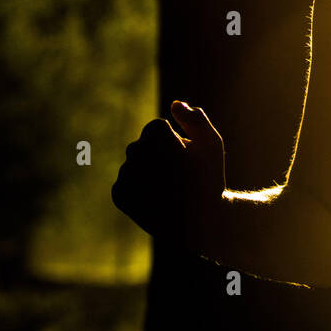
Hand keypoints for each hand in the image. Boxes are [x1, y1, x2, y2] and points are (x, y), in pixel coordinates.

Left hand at [112, 100, 225, 239]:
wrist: (199, 226)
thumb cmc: (208, 181)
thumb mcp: (211, 144)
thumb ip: (195, 119)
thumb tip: (174, 105)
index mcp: (158, 136)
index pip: (157, 127)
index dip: (175, 142)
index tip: (186, 158)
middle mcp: (136, 152)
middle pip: (142, 145)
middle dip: (159, 156)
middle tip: (179, 176)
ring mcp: (126, 174)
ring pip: (133, 164)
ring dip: (148, 172)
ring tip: (168, 190)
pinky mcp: (119, 194)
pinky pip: (126, 182)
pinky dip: (139, 189)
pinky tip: (156, 200)